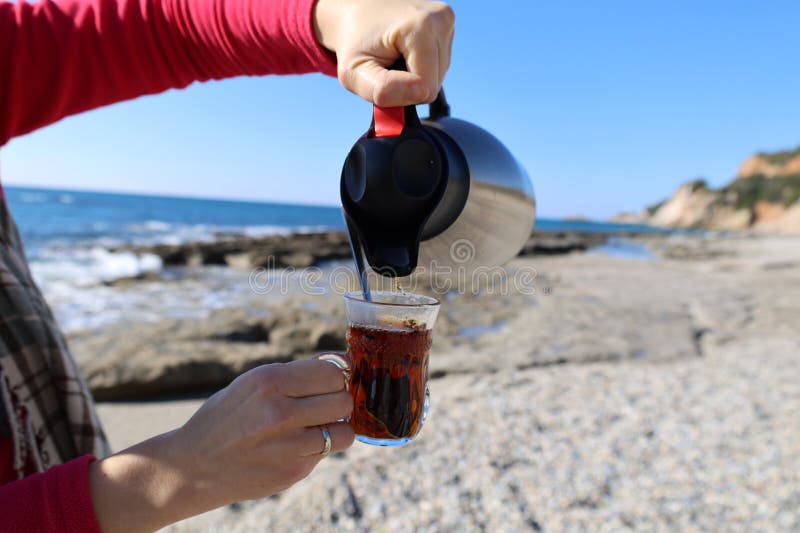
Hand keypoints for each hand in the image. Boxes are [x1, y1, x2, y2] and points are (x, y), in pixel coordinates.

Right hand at [89, 360, 353, 532]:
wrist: (193, 466)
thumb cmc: (228, 417)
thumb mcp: (252, 384)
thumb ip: (294, 375)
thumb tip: (341, 364)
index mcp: (268, 380)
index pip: (333, 371)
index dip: (341, 373)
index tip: (340, 376)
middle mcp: (280, 411)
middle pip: (343, 398)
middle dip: (339, 398)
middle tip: (326, 402)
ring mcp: (289, 444)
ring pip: (345, 428)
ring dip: (337, 425)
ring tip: (319, 424)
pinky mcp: (293, 470)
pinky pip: (330, 451)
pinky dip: (325, 446)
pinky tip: (304, 443)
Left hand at [314, 0, 455, 105]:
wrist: (354, 12)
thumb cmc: (353, 42)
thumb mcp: (353, 72)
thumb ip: (381, 89)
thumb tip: (419, 94)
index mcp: (422, 26)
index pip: (426, 89)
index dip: (400, 93)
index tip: (381, 73)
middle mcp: (441, 19)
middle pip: (434, 85)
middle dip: (406, 85)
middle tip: (385, 63)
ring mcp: (446, 21)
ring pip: (437, 78)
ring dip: (413, 76)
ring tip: (393, 54)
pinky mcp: (447, 26)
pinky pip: (438, 67)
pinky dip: (419, 66)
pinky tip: (403, 50)